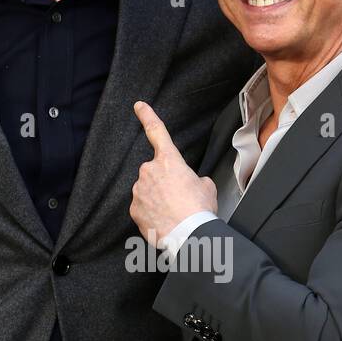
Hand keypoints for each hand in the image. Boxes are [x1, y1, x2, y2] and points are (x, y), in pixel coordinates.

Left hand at [130, 101, 217, 241]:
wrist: (188, 234)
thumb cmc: (199, 209)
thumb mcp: (207, 186)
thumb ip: (195, 179)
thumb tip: (192, 184)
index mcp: (169, 160)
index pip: (156, 131)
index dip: (147, 116)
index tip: (139, 106)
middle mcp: (149, 171)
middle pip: (155, 172)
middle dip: (164, 182)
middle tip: (179, 198)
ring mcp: (139, 190)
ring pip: (147, 191)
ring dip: (158, 199)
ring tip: (174, 212)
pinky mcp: (134, 209)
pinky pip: (143, 207)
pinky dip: (152, 213)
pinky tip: (164, 220)